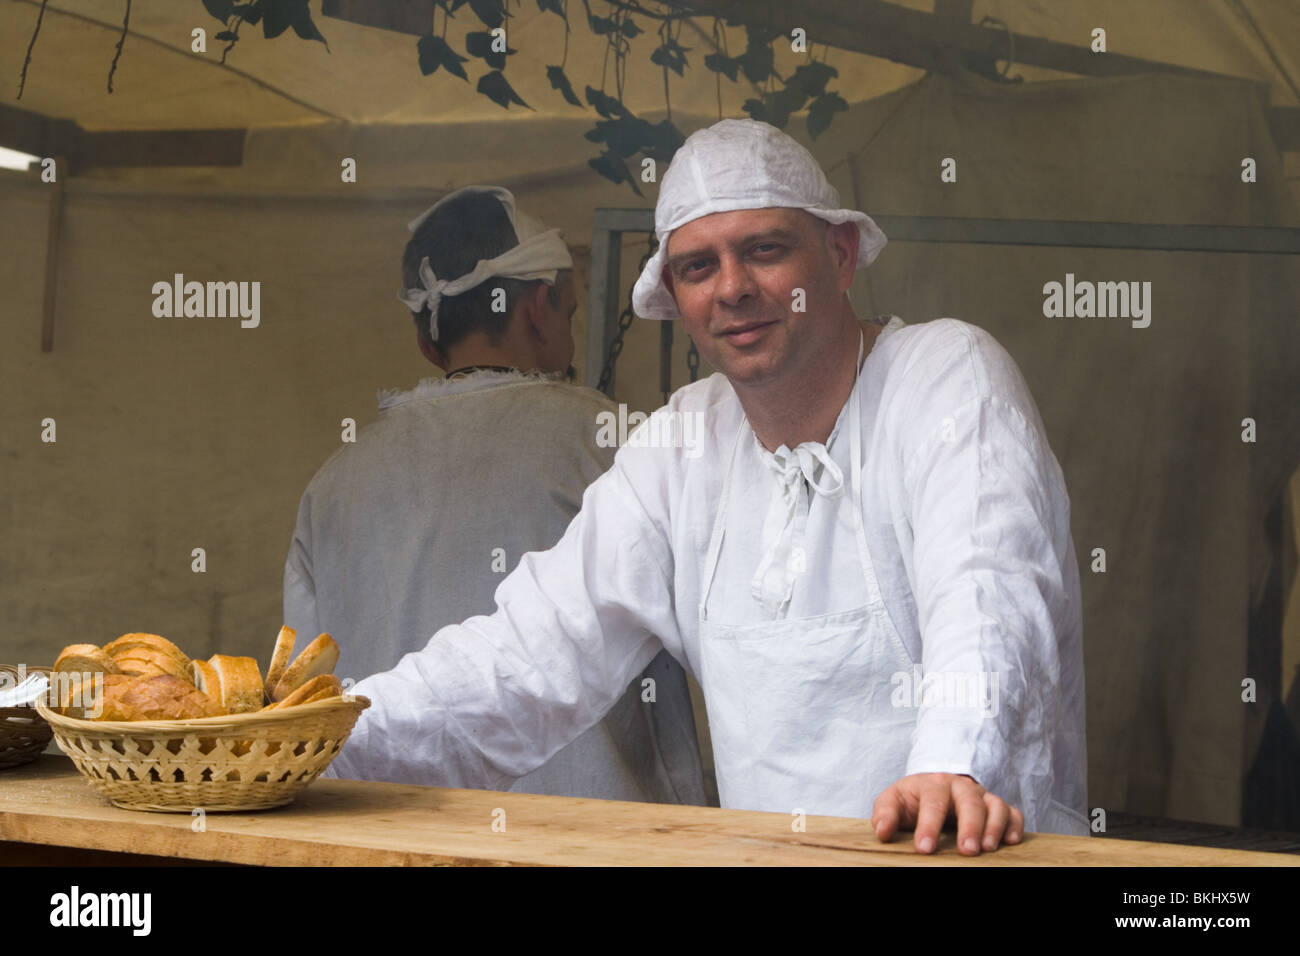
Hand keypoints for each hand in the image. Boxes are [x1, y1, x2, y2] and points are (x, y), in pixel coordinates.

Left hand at [871, 772, 1023, 854]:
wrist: (933, 786)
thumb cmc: (913, 799)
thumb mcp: (894, 800)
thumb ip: (885, 813)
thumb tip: (882, 832)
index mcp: (933, 784)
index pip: (933, 802)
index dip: (929, 825)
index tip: (925, 848)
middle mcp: (960, 787)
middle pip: (969, 801)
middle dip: (969, 825)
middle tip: (967, 850)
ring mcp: (981, 796)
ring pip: (995, 805)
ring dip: (994, 826)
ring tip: (988, 849)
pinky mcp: (996, 807)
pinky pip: (1013, 812)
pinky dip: (1015, 825)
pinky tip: (1011, 841)